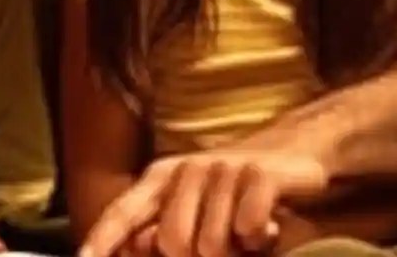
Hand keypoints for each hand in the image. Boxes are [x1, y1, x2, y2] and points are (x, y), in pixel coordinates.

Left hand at [79, 150, 328, 256]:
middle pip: (172, 243)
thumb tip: (138, 247)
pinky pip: (247, 229)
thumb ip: (161, 230)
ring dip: (234, 252)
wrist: (295, 151)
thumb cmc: (236, 192)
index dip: (100, 241)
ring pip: (211, 244)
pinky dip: (259, 239)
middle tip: (224, 250)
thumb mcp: (195, 208)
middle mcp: (186, 169)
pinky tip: (267, 228)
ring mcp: (222, 169)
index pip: (122, 213)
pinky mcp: (259, 174)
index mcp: (160, 178)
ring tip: (246, 236)